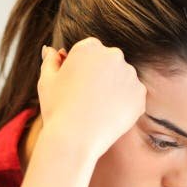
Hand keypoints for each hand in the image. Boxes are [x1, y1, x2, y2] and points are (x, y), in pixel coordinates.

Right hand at [37, 37, 146, 157]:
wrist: (74, 139)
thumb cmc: (56, 109)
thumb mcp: (46, 81)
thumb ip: (50, 61)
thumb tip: (52, 50)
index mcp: (89, 47)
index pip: (91, 50)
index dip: (83, 68)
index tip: (78, 84)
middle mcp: (113, 55)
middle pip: (110, 61)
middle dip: (102, 74)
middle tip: (89, 98)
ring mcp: (130, 74)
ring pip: (123, 78)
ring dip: (115, 88)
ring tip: (98, 108)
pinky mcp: (140, 94)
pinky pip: (133, 95)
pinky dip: (125, 104)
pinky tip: (110, 115)